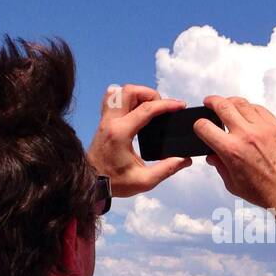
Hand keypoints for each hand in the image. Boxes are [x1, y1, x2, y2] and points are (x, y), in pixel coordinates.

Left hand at [86, 84, 191, 198]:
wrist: (91, 184)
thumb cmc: (115, 182)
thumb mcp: (144, 180)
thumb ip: (166, 169)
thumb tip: (184, 160)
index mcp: (121, 133)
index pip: (146, 109)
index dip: (166, 104)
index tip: (180, 106)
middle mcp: (111, 122)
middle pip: (129, 91)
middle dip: (149, 94)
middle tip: (161, 107)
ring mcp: (105, 120)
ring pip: (118, 92)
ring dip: (136, 94)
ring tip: (149, 106)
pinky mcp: (103, 122)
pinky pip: (111, 100)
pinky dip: (125, 98)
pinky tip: (135, 110)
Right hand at [193, 95, 275, 208]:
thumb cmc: (263, 191)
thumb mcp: (232, 184)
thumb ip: (219, 166)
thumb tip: (212, 155)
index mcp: (231, 150)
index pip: (205, 127)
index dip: (198, 125)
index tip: (200, 126)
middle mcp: (246, 135)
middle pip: (222, 106)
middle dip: (211, 102)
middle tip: (208, 102)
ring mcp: (263, 128)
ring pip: (242, 103)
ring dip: (230, 102)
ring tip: (227, 104)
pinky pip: (259, 109)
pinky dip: (249, 108)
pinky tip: (246, 112)